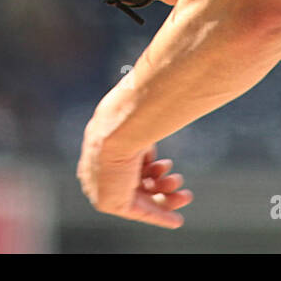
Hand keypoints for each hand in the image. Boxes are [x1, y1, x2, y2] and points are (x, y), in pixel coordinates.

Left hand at [76, 82, 193, 228]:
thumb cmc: (134, 108)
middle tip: (180, 181)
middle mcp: (98, 167)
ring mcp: (102, 185)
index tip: (169, 165)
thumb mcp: (144, 99)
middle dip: (161, 183)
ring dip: (164, 195)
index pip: (127, 160)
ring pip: (139, 197)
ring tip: (181, 188)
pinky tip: (177, 219)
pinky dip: (158, 216)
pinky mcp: (109, 202)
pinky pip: (138, 212)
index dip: (150, 165)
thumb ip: (156, 92)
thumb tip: (175, 61)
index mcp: (101, 143)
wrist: (118, 127)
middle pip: (134, 181)